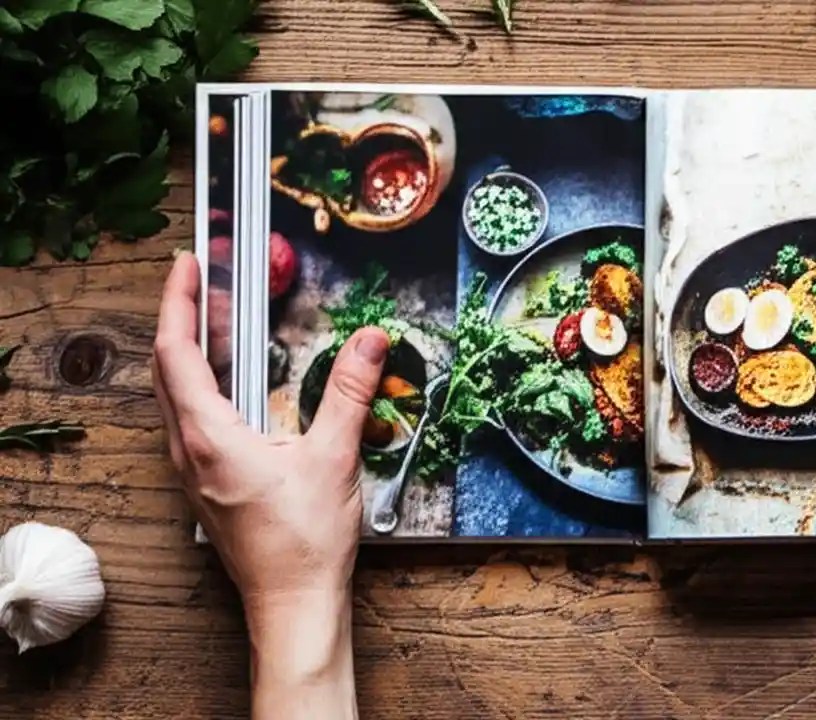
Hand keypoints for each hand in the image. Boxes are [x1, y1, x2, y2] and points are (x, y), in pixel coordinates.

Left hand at [152, 253, 382, 719]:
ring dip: (185, 352)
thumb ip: (350, 392)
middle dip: (178, 318)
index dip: (177, 303)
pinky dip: (198, 386)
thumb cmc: (306, 540)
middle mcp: (188, 452)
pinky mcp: (205, 484)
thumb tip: (371, 341)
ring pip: (173, 397)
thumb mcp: (335, 456)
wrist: (293, 601)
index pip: (176, 353)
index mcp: (210, 437)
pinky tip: (226, 384)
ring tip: (208, 321)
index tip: (185, 266)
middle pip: (166, 369)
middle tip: (198, 281)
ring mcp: (192, 471)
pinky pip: (188, 421)